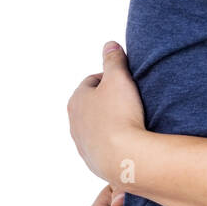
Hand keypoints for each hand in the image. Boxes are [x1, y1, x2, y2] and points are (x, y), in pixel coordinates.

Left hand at [67, 41, 146, 186]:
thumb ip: (113, 59)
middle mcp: (74, 121)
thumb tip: (109, 45)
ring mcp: (82, 143)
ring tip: (133, 121)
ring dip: (112, 121)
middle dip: (111, 101)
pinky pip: (104, 144)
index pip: (94, 81)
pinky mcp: (92, 160)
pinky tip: (129, 140)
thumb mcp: (119, 78)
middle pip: (94, 104)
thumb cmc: (120, 114)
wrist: (123, 156)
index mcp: (77, 98)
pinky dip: (114, 140)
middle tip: (133, 101)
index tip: (129, 83)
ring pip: (98, 125)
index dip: (113, 79)